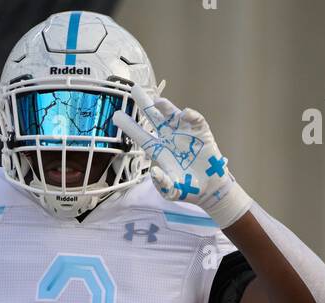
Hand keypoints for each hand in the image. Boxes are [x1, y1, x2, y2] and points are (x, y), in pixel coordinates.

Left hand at [112, 84, 250, 228]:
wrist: (209, 189)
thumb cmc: (187, 189)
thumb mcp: (171, 191)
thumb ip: (162, 183)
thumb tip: (154, 171)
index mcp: (158, 151)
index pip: (141, 136)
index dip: (129, 126)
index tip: (116, 115)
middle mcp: (169, 137)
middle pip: (154, 117)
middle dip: (145, 103)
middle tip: (134, 89)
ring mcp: (184, 133)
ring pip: (172, 114)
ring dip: (165, 106)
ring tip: (158, 100)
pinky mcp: (200, 132)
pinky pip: (194, 119)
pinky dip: (190, 115)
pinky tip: (185, 114)